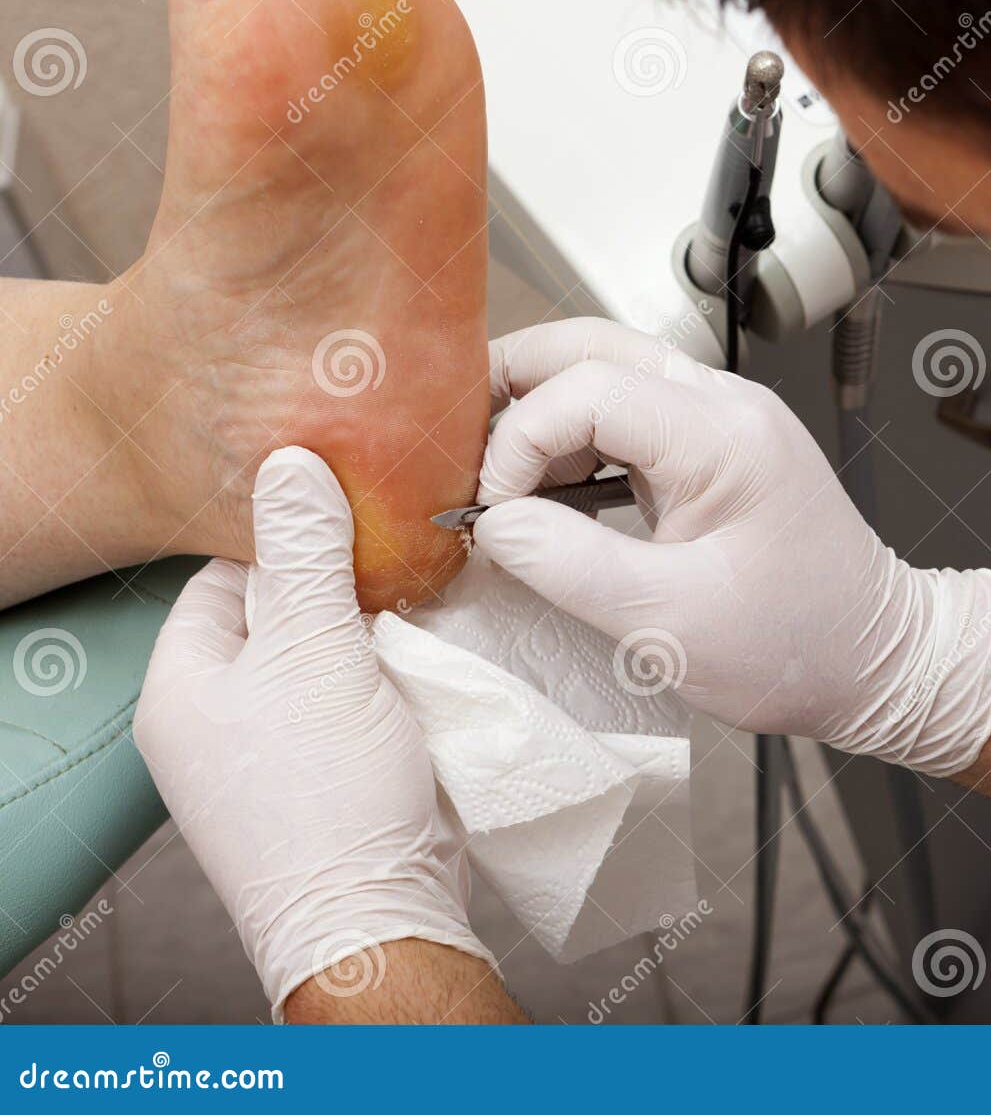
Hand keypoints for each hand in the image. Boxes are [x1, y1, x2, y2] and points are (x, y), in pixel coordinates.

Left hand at [133, 448, 492, 1018]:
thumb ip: (305, 555)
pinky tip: (420, 664)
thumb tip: (290, 464)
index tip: (352, 512)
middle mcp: (210, 720)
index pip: (225, 574)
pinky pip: (345, 705)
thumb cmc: (326, 791)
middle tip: (395, 556)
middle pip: (275, 616)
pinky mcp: (316, 782)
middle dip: (337, 586)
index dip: (288, 538)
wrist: (375, 915)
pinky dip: (381, 680)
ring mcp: (263, 757)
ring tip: (415, 605)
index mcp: (180, 683)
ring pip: (319, 661)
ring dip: (367, 634)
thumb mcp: (315, 651)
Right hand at [471, 320, 990, 776]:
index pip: (588, 389)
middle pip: (595, 348)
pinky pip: (632, 419)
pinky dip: (577, 445)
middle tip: (451, 440)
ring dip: (543, 414)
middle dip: (513, 386)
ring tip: (490, 475)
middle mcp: (726, 407)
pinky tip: (542, 493)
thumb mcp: (668, 623)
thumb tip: (493, 524)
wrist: (878, 663)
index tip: (490, 512)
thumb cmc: (795, 649)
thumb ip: (568, 565)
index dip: (518, 441)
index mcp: (724, 436)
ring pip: (610, 375)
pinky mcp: (717, 452)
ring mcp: (724, 423)